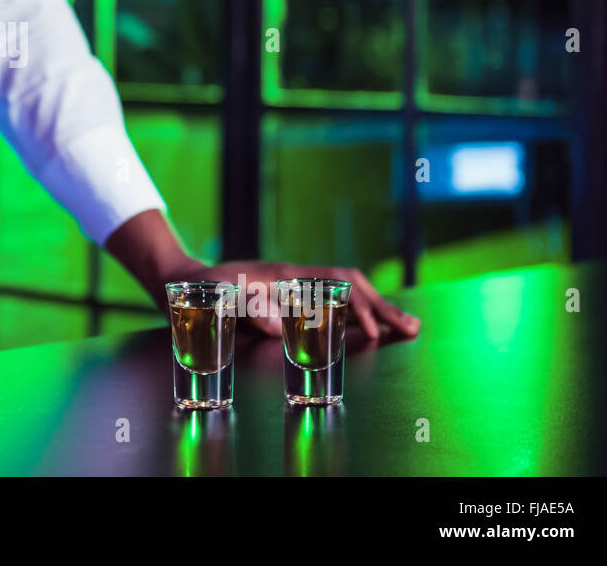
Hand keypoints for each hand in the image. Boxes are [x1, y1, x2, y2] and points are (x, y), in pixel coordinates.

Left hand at [203, 261, 420, 341]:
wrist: (193, 281)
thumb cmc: (207, 288)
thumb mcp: (221, 296)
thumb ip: (249, 308)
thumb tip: (282, 328)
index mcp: (286, 275)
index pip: (335, 283)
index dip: (357, 306)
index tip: (373, 331)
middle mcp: (298, 278)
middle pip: (351, 285)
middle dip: (383, 307)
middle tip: (413, 329)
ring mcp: (298, 286)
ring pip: (347, 293)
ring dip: (377, 310)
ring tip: (407, 328)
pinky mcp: (294, 296)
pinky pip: (335, 301)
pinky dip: (359, 313)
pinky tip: (372, 327)